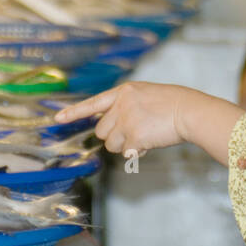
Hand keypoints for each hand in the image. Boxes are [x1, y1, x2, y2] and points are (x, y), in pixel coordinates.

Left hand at [53, 82, 194, 156]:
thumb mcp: (145, 96)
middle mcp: (121, 105)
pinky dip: (137, 153)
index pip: (93, 103)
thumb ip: (126, 106)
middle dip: (113, 137)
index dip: (74, 112)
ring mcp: (126, 120)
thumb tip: (113, 129)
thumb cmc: (172, 104)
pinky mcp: (134, 137)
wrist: (188, 110)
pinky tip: (150, 143)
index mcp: (123, 92)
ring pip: (111, 144)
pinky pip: (126, 153)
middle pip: (100, 131)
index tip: (57, 119)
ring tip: (144, 136)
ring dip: (124, 146)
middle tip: (133, 134)